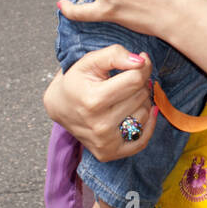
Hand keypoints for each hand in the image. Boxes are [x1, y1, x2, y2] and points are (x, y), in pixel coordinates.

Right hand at [43, 46, 157, 162]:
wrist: (59, 107)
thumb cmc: (77, 81)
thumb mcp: (90, 61)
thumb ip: (115, 55)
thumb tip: (141, 61)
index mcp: (93, 100)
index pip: (136, 80)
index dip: (142, 67)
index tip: (140, 62)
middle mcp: (99, 125)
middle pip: (141, 96)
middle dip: (140, 84)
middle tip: (128, 80)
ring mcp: (105, 142)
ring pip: (144, 115)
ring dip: (142, 102)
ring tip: (126, 96)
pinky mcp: (109, 153)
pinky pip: (142, 140)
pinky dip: (147, 125)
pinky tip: (139, 111)